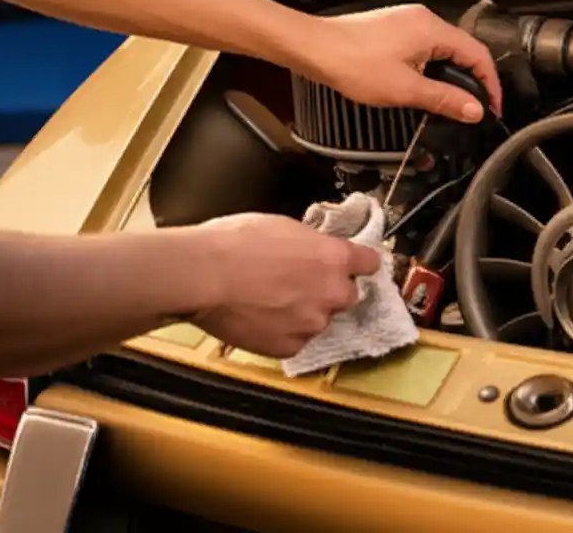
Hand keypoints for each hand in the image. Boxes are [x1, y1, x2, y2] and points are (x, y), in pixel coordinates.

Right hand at [186, 213, 380, 357]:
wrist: (202, 277)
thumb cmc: (234, 243)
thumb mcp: (282, 227)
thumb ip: (310, 244)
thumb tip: (315, 250)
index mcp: (334, 258)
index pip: (369, 263)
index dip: (359, 263)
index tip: (353, 264)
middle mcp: (332, 293)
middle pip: (348, 295)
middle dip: (329, 290)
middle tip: (299, 283)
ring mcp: (312, 323)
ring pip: (320, 320)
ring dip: (305, 313)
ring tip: (271, 302)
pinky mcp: (290, 347)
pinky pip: (296, 340)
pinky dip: (284, 332)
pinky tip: (262, 319)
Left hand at [298, 4, 502, 122]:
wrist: (313, 48)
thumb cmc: (351, 63)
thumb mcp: (404, 90)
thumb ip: (444, 99)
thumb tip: (475, 110)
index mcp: (433, 30)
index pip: (478, 55)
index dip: (490, 84)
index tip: (492, 107)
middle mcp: (424, 19)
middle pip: (464, 50)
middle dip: (474, 81)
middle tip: (476, 109)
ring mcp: (408, 22)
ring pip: (445, 50)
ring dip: (453, 75)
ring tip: (453, 102)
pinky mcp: (395, 29)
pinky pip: (427, 47)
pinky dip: (435, 68)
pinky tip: (427, 86)